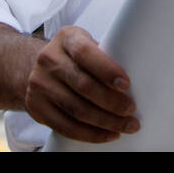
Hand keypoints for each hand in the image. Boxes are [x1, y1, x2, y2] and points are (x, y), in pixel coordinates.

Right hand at [23, 25, 139, 142]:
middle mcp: (49, 59)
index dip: (107, 70)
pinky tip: (106, 134)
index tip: (126, 85)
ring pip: (75, 109)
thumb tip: (138, 73)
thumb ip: (103, 54)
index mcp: (66, 39)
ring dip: (104, 122)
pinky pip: (64, 126)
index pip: (85, 53)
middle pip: (83, 85)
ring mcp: (39, 84)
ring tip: (125, 126)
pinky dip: (89, 134)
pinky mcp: (36, 107)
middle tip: (131, 111)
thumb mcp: (85, 43)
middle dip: (111, 102)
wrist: (35, 65)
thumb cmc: (73, 55)